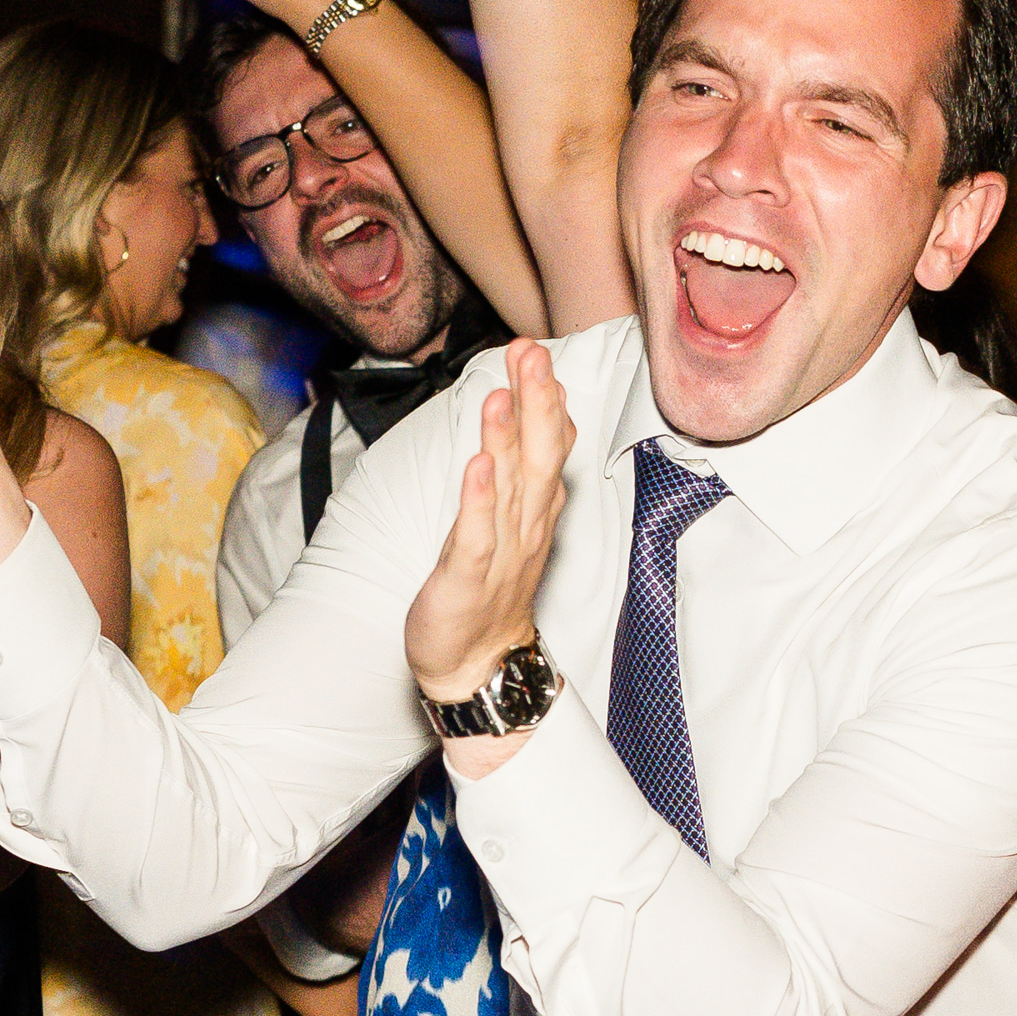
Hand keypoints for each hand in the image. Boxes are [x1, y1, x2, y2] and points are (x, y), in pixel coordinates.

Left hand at [405, 344, 572, 708]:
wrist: (475, 662)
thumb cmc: (488, 586)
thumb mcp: (510, 519)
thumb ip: (522, 465)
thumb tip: (538, 411)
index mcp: (534, 508)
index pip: (549, 446)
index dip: (544, 400)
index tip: (537, 353)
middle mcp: (525, 524)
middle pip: (538, 456)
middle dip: (535, 403)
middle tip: (531, 354)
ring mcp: (500, 551)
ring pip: (510, 487)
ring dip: (507, 438)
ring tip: (503, 393)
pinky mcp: (467, 577)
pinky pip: (476, 535)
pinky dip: (479, 500)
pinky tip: (478, 466)